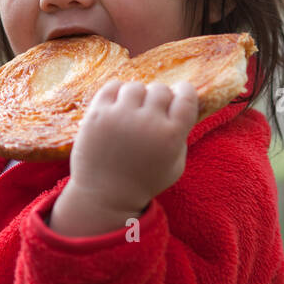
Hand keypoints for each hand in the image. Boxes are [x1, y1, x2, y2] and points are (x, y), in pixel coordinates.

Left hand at [49, 79, 199, 235]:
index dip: (184, 92)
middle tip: (151, 112)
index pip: (186, 96)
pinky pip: (112, 87)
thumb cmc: (143, 181)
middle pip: (160, 89)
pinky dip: (116, 93)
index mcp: (171, 136)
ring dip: (137, 97)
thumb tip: (182, 103)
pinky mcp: (97, 114)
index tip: (179, 95)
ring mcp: (120, 117)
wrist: (104, 196)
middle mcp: (148, 123)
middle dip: (159, 98)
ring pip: (136, 86)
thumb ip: (181, 135)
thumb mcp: (175, 165)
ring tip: (132, 113)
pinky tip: (117, 108)